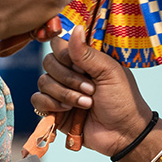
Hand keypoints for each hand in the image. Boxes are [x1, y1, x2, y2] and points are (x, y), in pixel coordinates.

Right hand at [32, 26, 152, 156]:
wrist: (123, 134)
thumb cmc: (123, 100)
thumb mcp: (109, 72)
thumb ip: (87, 53)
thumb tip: (75, 28)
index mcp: (83, 59)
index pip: (59, 45)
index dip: (65, 54)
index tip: (79, 65)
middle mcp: (69, 71)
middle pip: (48, 62)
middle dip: (68, 78)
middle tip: (90, 90)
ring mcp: (61, 90)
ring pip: (43, 81)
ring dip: (64, 93)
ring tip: (86, 104)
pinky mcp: (54, 109)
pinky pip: (37, 100)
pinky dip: (51, 104)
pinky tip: (67, 111)